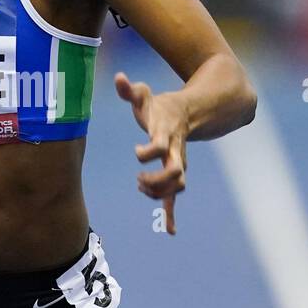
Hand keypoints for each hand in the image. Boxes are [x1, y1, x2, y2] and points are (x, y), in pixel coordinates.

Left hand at [114, 71, 187, 234]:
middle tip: (139, 179)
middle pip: (175, 172)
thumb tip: (118, 77)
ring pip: (176, 186)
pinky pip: (174, 197)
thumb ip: (130, 89)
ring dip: (158, 194)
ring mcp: (178, 164)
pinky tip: (169, 230)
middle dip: (157, 180)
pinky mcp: (175, 173)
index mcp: (166, 134)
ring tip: (141, 186)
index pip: (160, 146)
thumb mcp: (145, 96)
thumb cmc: (160, 106)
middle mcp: (176, 151)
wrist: (189, 113)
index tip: (137, 151)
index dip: (147, 152)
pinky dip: (172, 214)